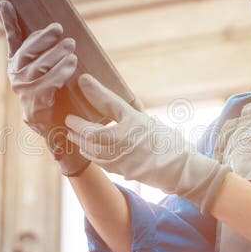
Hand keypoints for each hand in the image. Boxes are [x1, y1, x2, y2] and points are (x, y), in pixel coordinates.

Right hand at [0, 0, 89, 175]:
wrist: (56, 127)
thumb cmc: (56, 92)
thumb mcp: (52, 69)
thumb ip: (51, 52)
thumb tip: (64, 30)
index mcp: (17, 63)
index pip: (13, 38)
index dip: (8, 20)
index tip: (6, 2)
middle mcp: (16, 75)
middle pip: (27, 51)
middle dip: (43, 38)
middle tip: (60, 29)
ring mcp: (22, 90)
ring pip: (38, 67)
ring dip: (56, 55)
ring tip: (71, 46)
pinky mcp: (33, 104)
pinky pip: (47, 84)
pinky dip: (60, 73)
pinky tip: (72, 65)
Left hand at [64, 74, 230, 213]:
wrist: (181, 171)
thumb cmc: (170, 143)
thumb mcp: (152, 121)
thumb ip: (134, 110)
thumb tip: (117, 98)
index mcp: (136, 122)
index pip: (111, 103)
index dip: (95, 90)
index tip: (83, 80)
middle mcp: (127, 140)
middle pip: (92, 131)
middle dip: (77, 124)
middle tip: (69, 118)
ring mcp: (122, 158)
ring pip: (90, 149)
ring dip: (79, 140)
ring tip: (72, 133)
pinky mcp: (120, 171)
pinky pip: (98, 161)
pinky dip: (89, 153)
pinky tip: (85, 148)